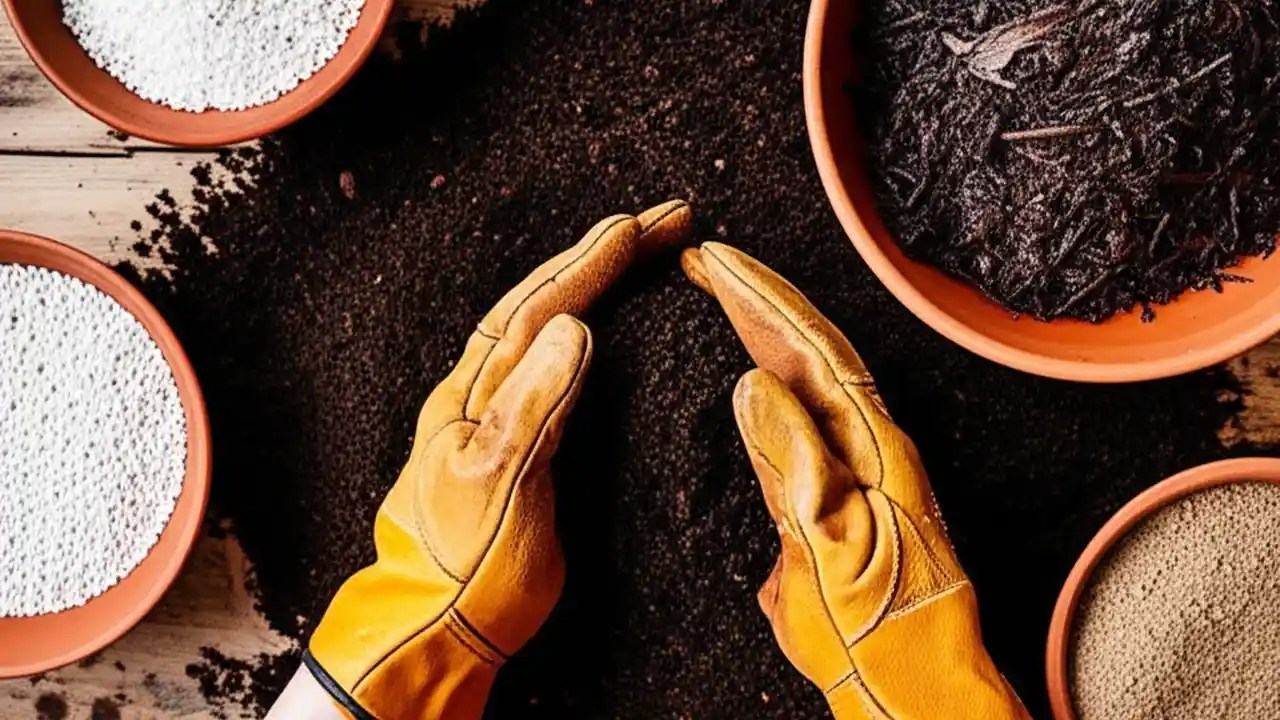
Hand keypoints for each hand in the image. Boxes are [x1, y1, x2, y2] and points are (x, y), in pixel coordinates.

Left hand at [305, 201, 690, 719]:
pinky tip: (605, 323)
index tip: (643, 225)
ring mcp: (498, 415)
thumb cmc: (466, 564)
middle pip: (547, 302)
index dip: (593, 262)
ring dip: (594, 282)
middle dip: (603, 255)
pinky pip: (554, 366)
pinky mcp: (520, 445)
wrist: (440, 627)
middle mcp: (484, 391)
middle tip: (665, 220)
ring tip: (640, 248)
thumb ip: (536, 403)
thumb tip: (575, 325)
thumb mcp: (502, 482)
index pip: (541, 307)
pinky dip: (585, 328)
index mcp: (475, 392)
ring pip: (548, 327)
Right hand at [682, 243, 1028, 719]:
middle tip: (706, 261)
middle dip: (756, 298)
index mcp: (873, 449)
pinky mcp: (838, 499)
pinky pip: (800, 421)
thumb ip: (796, 467)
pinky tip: (753, 376)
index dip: (762, 299)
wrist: (915, 692)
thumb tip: (754, 384)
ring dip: (764, 330)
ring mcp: (856, 469)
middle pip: (809, 350)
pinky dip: (770, 382)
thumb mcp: (832, 553)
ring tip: (723, 293)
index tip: (716, 262)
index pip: (811, 350)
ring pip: (806, 379)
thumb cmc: (885, 635)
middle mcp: (870, 447)